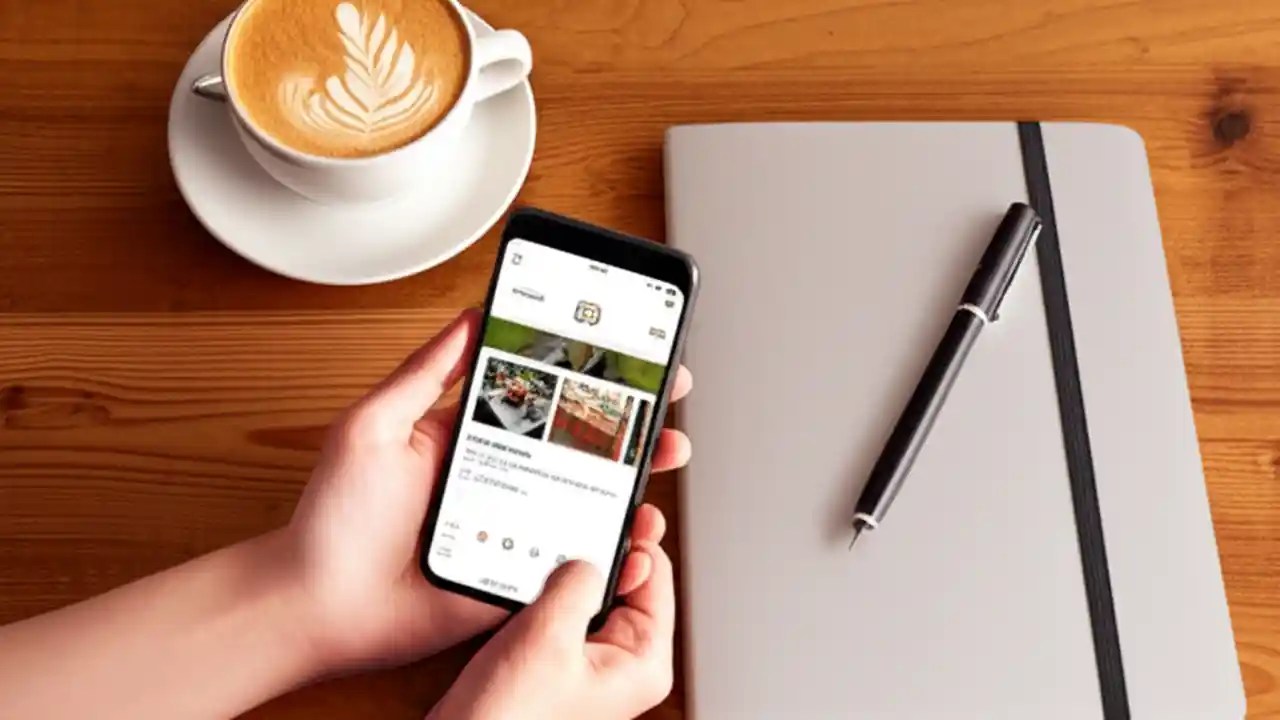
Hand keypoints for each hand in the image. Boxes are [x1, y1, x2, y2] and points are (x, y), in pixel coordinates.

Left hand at [282, 310, 692, 670]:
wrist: (318, 606)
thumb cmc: (332, 520)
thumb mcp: (371, 427)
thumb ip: (422, 374)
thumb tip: (468, 319)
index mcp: (468, 436)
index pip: (540, 396)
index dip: (586, 376)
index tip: (627, 354)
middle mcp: (498, 478)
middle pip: (578, 444)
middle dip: (630, 421)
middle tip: (669, 400)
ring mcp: (511, 527)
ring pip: (587, 498)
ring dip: (632, 476)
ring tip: (666, 453)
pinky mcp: (516, 574)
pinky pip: (571, 558)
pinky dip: (609, 545)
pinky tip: (636, 526)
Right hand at [427, 518, 676, 719]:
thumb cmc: (509, 716)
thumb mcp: (549, 633)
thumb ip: (578, 582)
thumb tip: (589, 555)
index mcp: (644, 662)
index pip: (656, 579)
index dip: (638, 539)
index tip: (622, 505)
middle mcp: (624, 662)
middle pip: (625, 582)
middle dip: (599, 553)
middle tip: (578, 520)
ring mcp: (591, 661)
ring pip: (589, 593)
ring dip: (567, 571)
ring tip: (548, 552)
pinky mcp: (559, 660)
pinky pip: (563, 610)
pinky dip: (546, 591)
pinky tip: (529, 578)